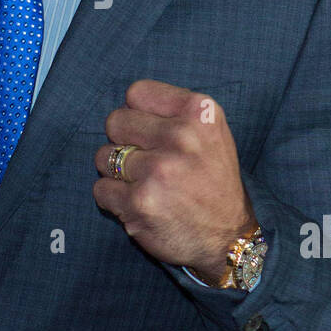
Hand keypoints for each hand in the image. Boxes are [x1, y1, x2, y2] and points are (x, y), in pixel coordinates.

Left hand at [93, 79, 255, 283]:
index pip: (137, 92)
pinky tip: (138, 204)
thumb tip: (124, 106)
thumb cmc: (213, 182)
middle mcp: (181, 136)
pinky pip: (101, 189)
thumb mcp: (210, 133)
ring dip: (117, 173)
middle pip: (115, 121)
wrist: (229, 238)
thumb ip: (173, 113)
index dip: (137, 113)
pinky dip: (113, 199)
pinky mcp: (140, 202)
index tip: (151, 133)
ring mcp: (159, 170)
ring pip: (103, 156)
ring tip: (145, 184)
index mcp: (199, 112)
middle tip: (145, 160)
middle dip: (123, 141)